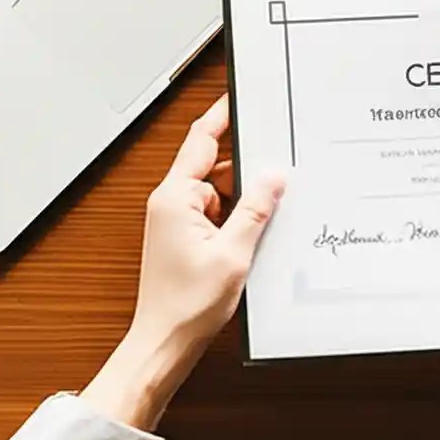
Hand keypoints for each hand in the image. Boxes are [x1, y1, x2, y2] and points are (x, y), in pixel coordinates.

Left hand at [80, 95, 284, 429]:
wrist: (163, 344)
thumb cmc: (186, 306)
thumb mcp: (234, 253)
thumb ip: (255, 208)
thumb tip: (273, 176)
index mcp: (175, 197)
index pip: (202, 140)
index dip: (223, 114)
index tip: (242, 95)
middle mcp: (171, 203)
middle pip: (214, 165)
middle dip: (246, 168)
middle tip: (276, 171)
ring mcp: (176, 220)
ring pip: (218, 191)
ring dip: (241, 199)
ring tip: (263, 217)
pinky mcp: (183, 236)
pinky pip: (215, 212)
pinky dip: (235, 217)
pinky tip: (253, 233)